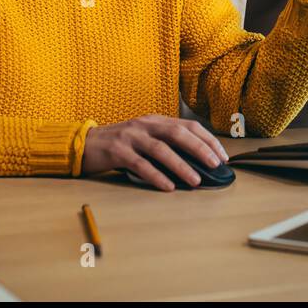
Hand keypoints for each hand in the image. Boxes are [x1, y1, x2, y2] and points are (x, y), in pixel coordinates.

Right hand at [81, 114, 228, 191]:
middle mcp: (145, 125)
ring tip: (196, 180)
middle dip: (200, 149)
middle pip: (178, 133)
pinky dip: (156, 176)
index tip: (223, 155)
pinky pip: (140, 164)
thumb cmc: (120, 144)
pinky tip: (168, 187)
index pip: (188, 125)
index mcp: (155, 120)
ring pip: (161, 149)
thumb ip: (166, 143)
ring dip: (181, 165)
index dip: (208, 139)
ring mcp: (131, 137)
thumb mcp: (145, 137)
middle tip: (215, 164)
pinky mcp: (117, 152)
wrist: (85, 144)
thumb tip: (196, 161)